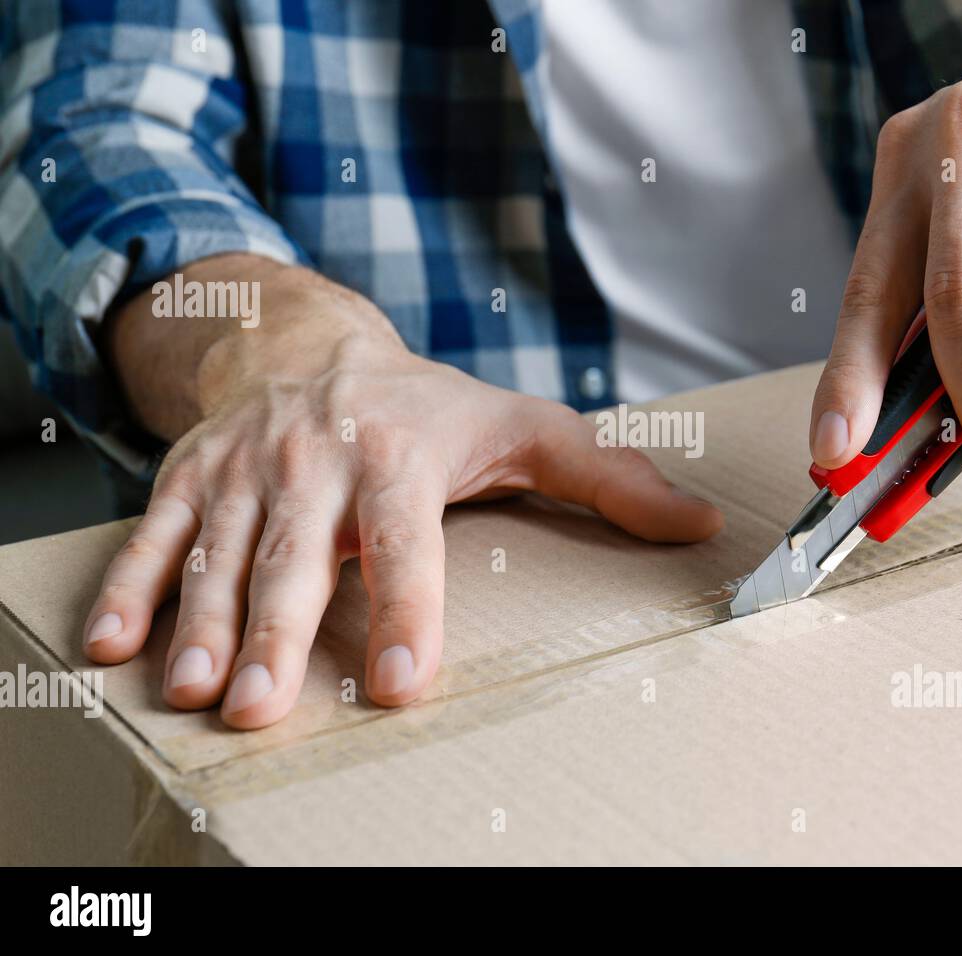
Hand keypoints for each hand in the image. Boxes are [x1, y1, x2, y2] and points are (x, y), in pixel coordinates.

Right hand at [83, 260, 722, 728]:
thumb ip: (607, 476)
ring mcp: (245, 469)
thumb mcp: (520, 426)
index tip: (399, 680)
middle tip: (265, 708)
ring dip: (202, 624)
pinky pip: (154, 534)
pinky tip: (116, 646)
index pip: (404, 540)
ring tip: (196, 693)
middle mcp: (315, 461)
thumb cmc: (426, 405)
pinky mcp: (189, 476)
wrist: (308, 343)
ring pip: (219, 554)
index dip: (402, 609)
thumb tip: (698, 523)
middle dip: (277, 634)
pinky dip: (132, 586)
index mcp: (398, 454)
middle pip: (296, 557)